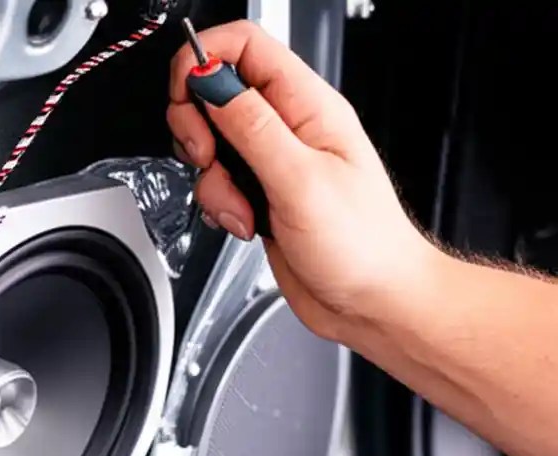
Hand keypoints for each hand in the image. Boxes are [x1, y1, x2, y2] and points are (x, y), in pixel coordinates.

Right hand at [167, 20, 440, 341]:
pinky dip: (217, 203)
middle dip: (196, 126)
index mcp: (308, 106)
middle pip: (213, 91)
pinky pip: (216, 181)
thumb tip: (211, 82)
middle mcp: (288, 127)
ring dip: (210, 178)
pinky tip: (245, 221)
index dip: (204, 60)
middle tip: (210, 158)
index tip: (189, 97)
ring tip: (241, 204)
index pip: (244, 46)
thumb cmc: (364, 246)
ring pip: (209, 142)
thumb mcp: (301, 180)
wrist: (373, 302)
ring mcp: (271, 160)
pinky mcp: (258, 193)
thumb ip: (251, 127)